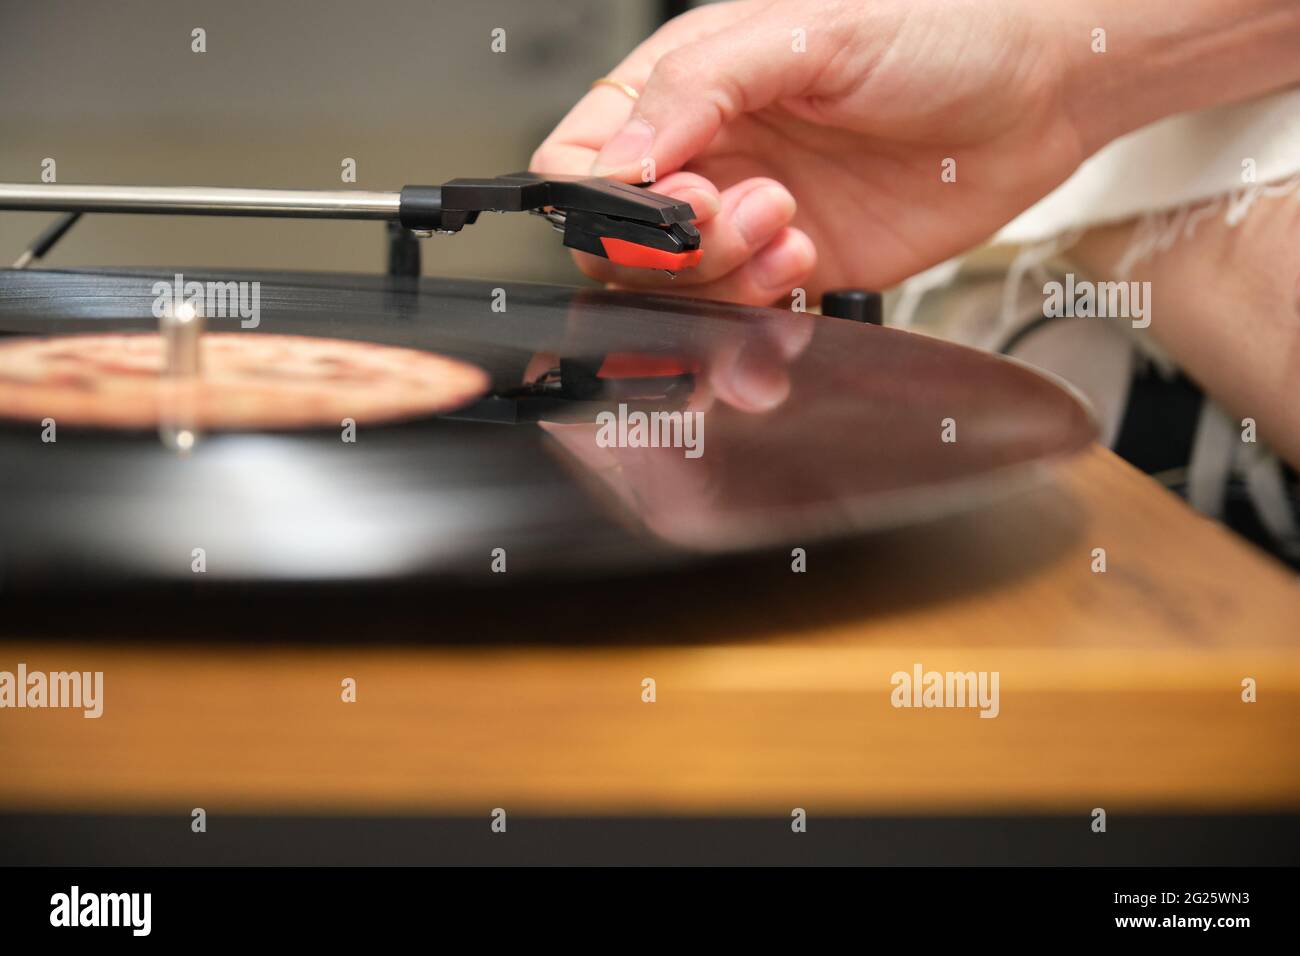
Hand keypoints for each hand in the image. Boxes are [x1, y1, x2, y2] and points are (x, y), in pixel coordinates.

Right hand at [531, 0, 1089, 304]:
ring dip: (723, 276)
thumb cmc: (940, 32)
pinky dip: (757, 315)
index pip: (581, 160)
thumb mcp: (809, 33)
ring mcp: (747, 221)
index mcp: (685, 87)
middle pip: (618, 242)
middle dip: (670, 247)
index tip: (669, 202)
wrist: (1039, 94)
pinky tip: (805, 268)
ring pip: (676, 290)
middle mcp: (707, 157)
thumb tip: (618, 161)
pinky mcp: (794, 270)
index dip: (601, 199)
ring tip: (790, 229)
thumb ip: (700, 89)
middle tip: (741, 211)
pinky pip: (739, 317)